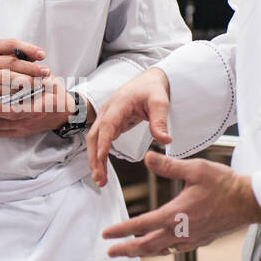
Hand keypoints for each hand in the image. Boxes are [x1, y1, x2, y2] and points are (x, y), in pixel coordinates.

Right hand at [0, 39, 48, 105]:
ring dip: (25, 82)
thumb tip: (33, 55)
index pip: (10, 44)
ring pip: (7, 79)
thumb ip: (5, 52)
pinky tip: (25, 95)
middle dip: (31, 68)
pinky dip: (14, 94)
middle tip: (46, 72)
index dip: (28, 49)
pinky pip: (0, 94)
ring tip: (39, 83)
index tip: (42, 55)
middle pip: (11, 63)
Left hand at [0, 77, 94, 138]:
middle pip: (1, 122)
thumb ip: (36, 74)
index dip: (2, 106)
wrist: (64, 114)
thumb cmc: (57, 94)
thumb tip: (21, 59)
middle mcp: (28, 122)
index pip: (17, 111)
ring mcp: (21, 129)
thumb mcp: (52, 82)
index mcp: (38, 108)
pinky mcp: (16, 132)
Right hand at [86, 67, 171, 186]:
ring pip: (95, 140)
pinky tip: (102, 169)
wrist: (149, 81)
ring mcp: (106, 117)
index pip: (108, 124)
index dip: (104, 141)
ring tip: (100, 179)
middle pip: (95, 136)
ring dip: (95, 160)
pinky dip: (99, 155)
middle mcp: (108, 111)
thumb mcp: (160, 103)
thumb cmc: (153, 89)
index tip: (101, 157)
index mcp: (119, 103)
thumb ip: (160, 121)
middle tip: (99, 177)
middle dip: (94, 157)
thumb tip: (165, 140)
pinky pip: (100, 141)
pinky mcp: (109, 124)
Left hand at [101, 152, 260, 256]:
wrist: (250, 202)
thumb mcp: (196, 169)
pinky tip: (157, 248)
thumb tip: (148, 157)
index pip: (142, 225)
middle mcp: (182, 231)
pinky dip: (161, 251)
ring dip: (142, 253)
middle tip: (110, 252)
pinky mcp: (200, 241)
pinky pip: (175, 250)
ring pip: (161, 251)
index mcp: (177, 214)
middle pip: (147, 246)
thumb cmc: (225, 185)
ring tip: (128, 253)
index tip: (106, 235)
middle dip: (126, 250)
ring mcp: (192, 239)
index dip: (121, 231)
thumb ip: (169, 166)